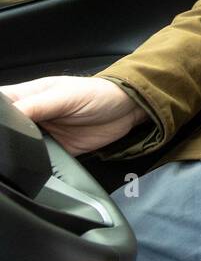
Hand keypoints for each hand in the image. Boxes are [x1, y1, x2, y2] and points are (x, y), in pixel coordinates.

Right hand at [0, 75, 148, 154]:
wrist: (127, 111)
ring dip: (17, 154)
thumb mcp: (64, 96)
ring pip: (18, 147)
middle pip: (6, 129)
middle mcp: (31, 115)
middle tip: (8, 147)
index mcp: (28, 95)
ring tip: (17, 157)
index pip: (1, 105)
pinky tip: (32, 167)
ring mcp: (42, 134)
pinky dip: (34, 166)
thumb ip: (35, 106)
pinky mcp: (56, 152)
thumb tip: (8, 114)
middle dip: (5, 140)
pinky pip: (38, 162)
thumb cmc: (97, 93)